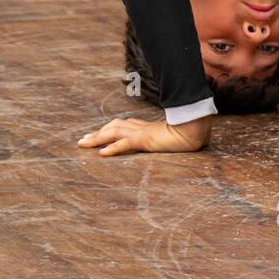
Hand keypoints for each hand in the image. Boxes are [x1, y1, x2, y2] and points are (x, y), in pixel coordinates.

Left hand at [77, 115, 212, 154]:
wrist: (196, 129)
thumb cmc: (187, 131)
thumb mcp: (170, 136)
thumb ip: (163, 136)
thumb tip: (162, 138)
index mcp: (145, 127)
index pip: (122, 125)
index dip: (107, 129)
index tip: (96, 134)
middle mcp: (140, 127)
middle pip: (113, 127)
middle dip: (97, 133)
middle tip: (82, 140)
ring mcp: (142, 133)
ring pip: (113, 133)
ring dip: (97, 138)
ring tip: (84, 144)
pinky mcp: (146, 140)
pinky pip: (125, 144)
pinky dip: (112, 148)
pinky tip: (102, 153)